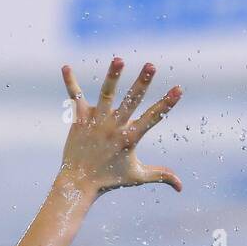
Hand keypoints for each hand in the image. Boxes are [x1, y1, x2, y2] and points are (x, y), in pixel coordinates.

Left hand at [58, 57, 183, 196]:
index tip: (178, 89)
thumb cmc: (110, 179)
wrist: (79, 183)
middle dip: (142, 83)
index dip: (167, 103)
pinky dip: (70, 82)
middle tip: (151, 65)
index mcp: (130, 139)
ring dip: (113, 76)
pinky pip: (75, 97)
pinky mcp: (80, 120)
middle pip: (132, 101)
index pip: (153, 118)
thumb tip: (180, 186)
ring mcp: (96, 122)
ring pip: (106, 94)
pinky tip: (66, 66)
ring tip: (119, 59)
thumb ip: (160, 175)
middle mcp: (114, 127)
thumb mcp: (138, 177)